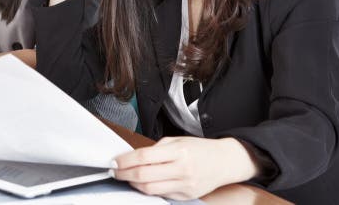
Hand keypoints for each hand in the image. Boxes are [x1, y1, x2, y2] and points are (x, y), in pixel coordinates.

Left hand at [110, 136, 259, 199]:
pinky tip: (143, 183)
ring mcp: (185, 185)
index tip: (114, 161)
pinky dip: (149, 189)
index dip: (124, 160)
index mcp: (178, 151)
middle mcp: (182, 169)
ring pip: (150, 189)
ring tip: (126, 177)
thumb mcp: (177, 141)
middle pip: (144, 176)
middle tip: (114, 171)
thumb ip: (155, 149)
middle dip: (124, 174)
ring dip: (133, 184)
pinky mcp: (186, 196)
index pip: (144, 157)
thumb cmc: (199, 148)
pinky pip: (161, 195)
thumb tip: (132, 157)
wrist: (225, 161)